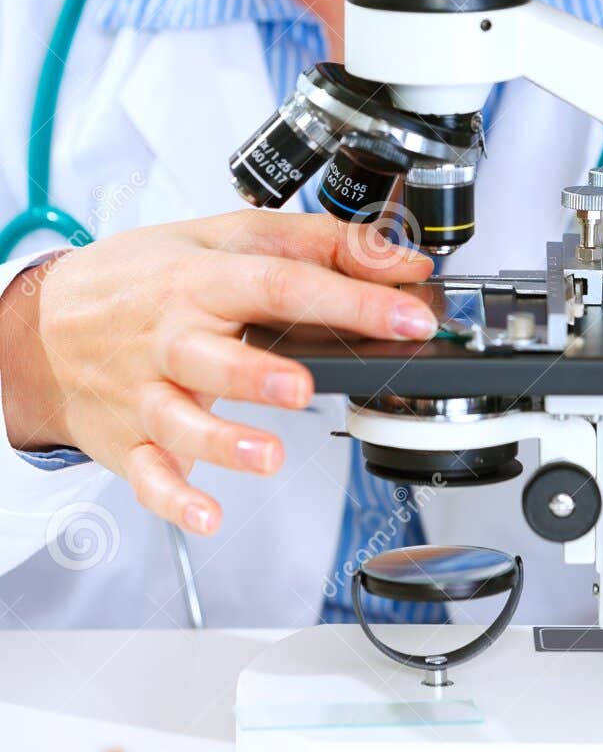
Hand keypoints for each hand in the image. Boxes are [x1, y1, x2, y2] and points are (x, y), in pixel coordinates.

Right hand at [0, 210, 436, 536]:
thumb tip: (401, 261)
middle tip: (304, 386)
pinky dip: (175, 501)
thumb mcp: (226, 236)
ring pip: (182, 422)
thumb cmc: (145, 278)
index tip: (409, 317)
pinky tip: (207, 515)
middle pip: (216, 356)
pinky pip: (149, 477)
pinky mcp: (129, 442)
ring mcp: (147, 393)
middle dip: (259, 374)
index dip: (349, 300)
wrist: (44, 324)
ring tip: (268, 456)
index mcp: (203, 279)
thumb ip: (322, 244)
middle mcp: (172, 337)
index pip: (282, 284)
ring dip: (224, 442)